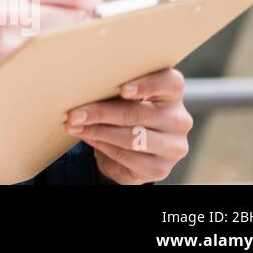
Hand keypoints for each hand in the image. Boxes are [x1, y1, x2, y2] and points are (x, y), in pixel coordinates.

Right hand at [0, 0, 101, 95]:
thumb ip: (34, 4)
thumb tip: (87, 0)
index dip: (94, 7)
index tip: (97, 22)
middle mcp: (11, 5)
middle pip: (81, 14)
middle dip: (91, 29)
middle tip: (90, 47)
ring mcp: (11, 33)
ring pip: (74, 38)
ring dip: (82, 50)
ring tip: (70, 63)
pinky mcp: (11, 60)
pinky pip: (59, 62)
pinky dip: (67, 69)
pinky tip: (58, 78)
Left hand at [65, 67, 192, 183]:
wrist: (131, 151)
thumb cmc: (125, 111)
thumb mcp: (122, 96)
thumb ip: (115, 88)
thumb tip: (83, 87)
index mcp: (172, 94)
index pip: (170, 83)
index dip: (147, 85)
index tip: (122, 90)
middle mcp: (179, 120)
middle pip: (138, 113)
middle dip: (100, 113)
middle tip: (74, 114)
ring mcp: (174, 147)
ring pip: (132, 138)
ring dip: (97, 131)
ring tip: (74, 126)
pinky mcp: (161, 169)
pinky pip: (129, 157)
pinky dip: (103, 147)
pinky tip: (89, 138)